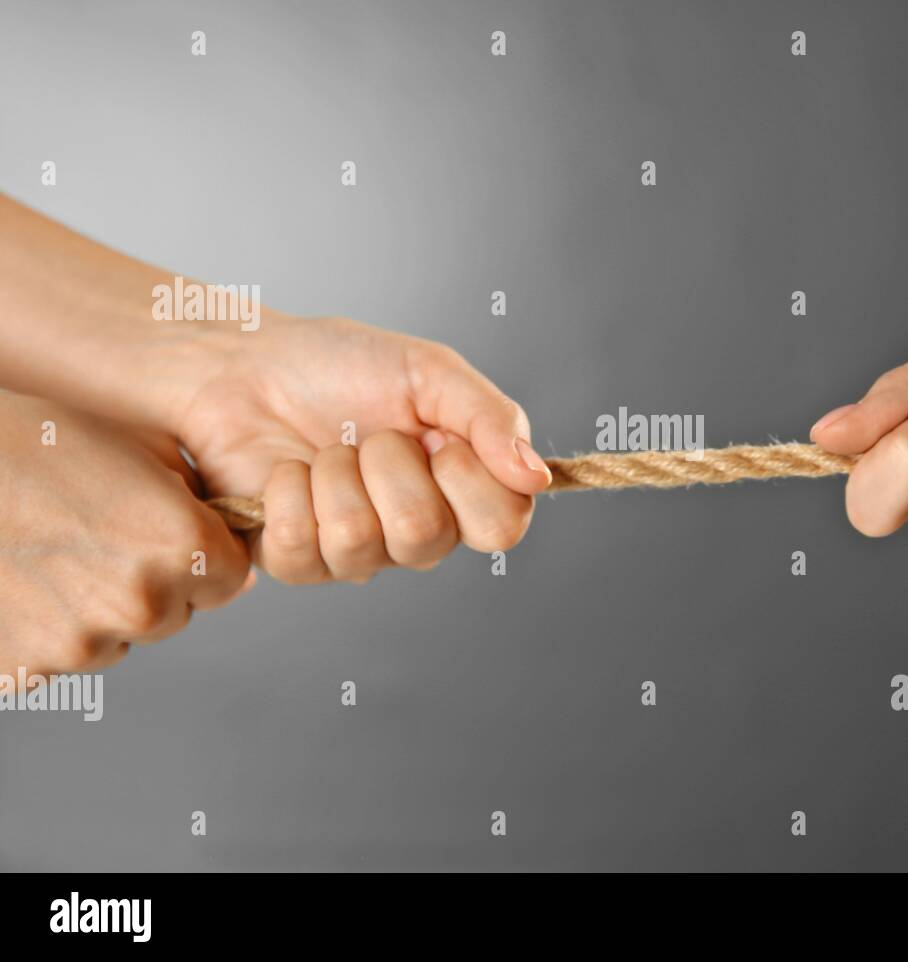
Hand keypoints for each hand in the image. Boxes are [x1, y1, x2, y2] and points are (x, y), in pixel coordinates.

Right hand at [0, 395, 250, 676]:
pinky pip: (53, 658)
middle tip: (90, 538)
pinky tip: (14, 584)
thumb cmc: (37, 442)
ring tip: (45, 554)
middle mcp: (142, 605)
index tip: (158, 532)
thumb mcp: (144, 449)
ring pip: (113, 638)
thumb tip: (240, 573)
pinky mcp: (23, 670)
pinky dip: (37, 631)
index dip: (197, 554)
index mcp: (183, 548)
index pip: (227, 578)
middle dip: (147, 583)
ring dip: (93, 610)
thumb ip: (202, 507)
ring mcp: (80, 645)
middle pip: (174, 614)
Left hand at [166, 314, 549, 583]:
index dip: (471, 483)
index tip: (440, 439)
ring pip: (361, 542)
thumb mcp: (430, 372)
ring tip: (326, 448)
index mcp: (464, 489)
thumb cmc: (341, 365)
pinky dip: (287, 492)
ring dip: (334, 474)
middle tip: (369, 435)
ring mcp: (359, 553)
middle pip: (427, 538)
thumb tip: (537, 476)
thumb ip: (491, 418)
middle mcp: (419, 531)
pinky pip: (301, 548)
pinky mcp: (297, 560)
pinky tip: (287, 471)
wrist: (245, 363)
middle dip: (388, 465)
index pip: (503, 527)